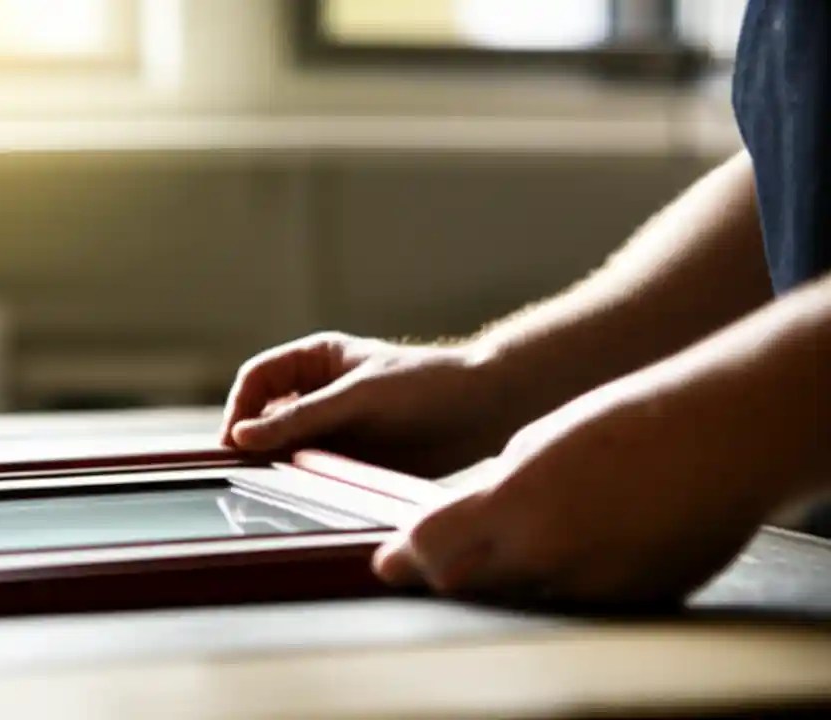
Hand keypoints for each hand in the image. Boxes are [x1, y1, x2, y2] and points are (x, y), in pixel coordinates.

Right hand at [220, 332, 516, 476]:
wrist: (485, 409)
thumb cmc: (425, 384)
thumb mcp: (358, 396)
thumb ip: (301, 418)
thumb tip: (242, 436)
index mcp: (314, 360)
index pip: (256, 380)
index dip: (239, 409)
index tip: (235, 443)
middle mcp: (317, 392)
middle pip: (265, 417)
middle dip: (256, 443)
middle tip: (250, 472)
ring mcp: (334, 426)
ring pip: (288, 448)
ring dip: (281, 466)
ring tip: (280, 486)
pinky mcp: (351, 457)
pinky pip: (315, 471)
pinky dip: (307, 483)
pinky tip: (310, 493)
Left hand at [373, 374, 779, 605]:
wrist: (721, 436)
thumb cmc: (626, 422)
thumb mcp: (534, 445)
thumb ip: (489, 495)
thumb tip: (450, 526)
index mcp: (518, 504)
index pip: (430, 549)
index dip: (404, 556)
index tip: (391, 559)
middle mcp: (550, 554)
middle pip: (465, 584)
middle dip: (444, 571)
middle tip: (436, 556)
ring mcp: (595, 585)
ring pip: (519, 600)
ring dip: (503, 579)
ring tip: (521, 538)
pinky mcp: (634, 600)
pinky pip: (575, 603)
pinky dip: (559, 584)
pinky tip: (577, 545)